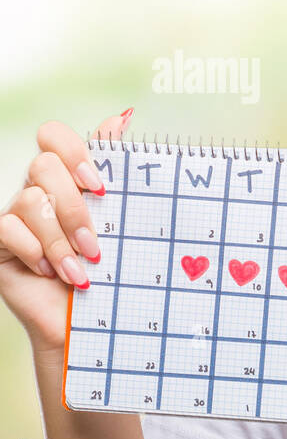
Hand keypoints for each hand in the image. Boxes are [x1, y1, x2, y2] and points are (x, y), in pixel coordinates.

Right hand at [0, 110, 132, 354]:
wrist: (94, 322)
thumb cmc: (114, 271)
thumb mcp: (123, 221)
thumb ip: (119, 172)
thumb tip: (122, 116)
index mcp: (69, 179)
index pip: (54, 136)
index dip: (73, 151)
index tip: (99, 186)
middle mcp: (39, 191)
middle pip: (42, 166)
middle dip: (74, 207)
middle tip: (96, 243)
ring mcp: (16, 216)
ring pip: (28, 200)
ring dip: (60, 238)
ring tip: (82, 268)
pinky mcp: (0, 242)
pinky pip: (6, 227)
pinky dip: (36, 250)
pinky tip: (52, 271)